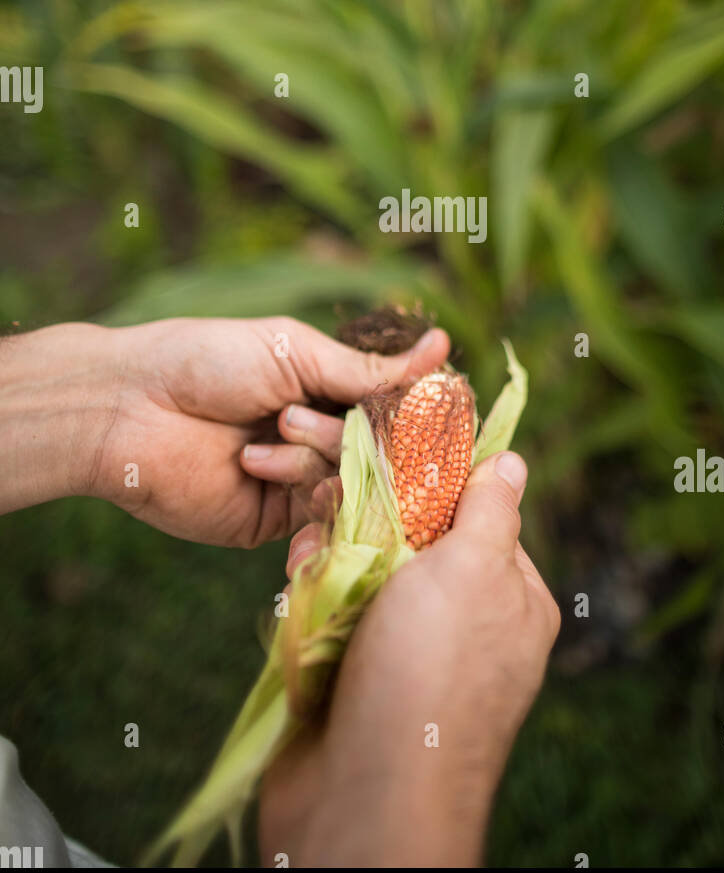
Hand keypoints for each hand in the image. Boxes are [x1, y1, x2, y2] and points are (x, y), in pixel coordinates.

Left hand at [0, 318, 449, 545]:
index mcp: (329, 389)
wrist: (130, 409)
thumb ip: (369, 370)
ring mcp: (299, 483)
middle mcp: (321, 437)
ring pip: (352, 485)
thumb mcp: (296, 354)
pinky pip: (318, 523)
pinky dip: (309, 510)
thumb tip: (444, 348)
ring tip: (263, 439)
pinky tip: (281, 486)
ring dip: (312, 460)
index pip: (397, 410)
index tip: (437, 411)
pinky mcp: (272, 523)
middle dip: (349, 436)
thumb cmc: (209, 361)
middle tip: (295, 417)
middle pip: (382, 454)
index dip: (415, 414)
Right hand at [258, 451, 559, 867]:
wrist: (365, 796)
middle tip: (332, 494)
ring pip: (364, 575)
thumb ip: (489, 511)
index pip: (479, 517)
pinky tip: (295, 591)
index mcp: (512, 601)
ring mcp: (407, 658)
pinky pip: (331, 619)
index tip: (391, 451)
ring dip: (331, 555)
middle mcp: (465, 629)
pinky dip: (310, 600)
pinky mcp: (354, 682)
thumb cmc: (431, 672)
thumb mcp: (474, 570)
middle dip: (371, 517)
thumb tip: (512, 461)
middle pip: (414, 541)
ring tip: (311, 553)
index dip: (436, 481)